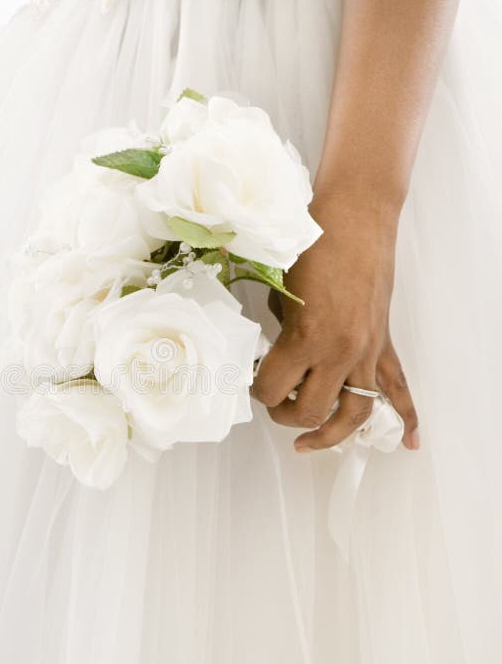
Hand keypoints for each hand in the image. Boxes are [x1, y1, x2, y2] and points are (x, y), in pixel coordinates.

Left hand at [252, 194, 419, 451]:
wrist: (356, 218)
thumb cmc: (313, 245)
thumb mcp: (280, 291)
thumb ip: (277, 331)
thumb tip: (270, 356)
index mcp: (307, 338)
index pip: (272, 388)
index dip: (256, 390)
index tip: (251, 381)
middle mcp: (340, 352)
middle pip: (311, 411)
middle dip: (285, 414)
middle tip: (273, 402)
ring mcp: (366, 351)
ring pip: (355, 413)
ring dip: (331, 435)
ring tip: (308, 444)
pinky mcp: (383, 344)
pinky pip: (399, 387)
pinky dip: (408, 416)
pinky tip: (411, 441)